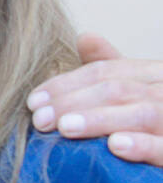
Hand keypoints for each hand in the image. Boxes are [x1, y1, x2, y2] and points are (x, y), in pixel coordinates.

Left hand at [27, 33, 162, 166]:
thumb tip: (85, 37)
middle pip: (118, 90)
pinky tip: (115, 146)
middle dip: (73, 102)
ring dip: (99, 120)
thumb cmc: (155, 128)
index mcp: (156, 75)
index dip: (66, 84)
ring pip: (142, 113)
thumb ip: (111, 71)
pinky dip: (142, 144)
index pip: (105, 72)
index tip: (32, 102)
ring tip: (65, 127)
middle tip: (40, 119)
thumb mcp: (134, 94)